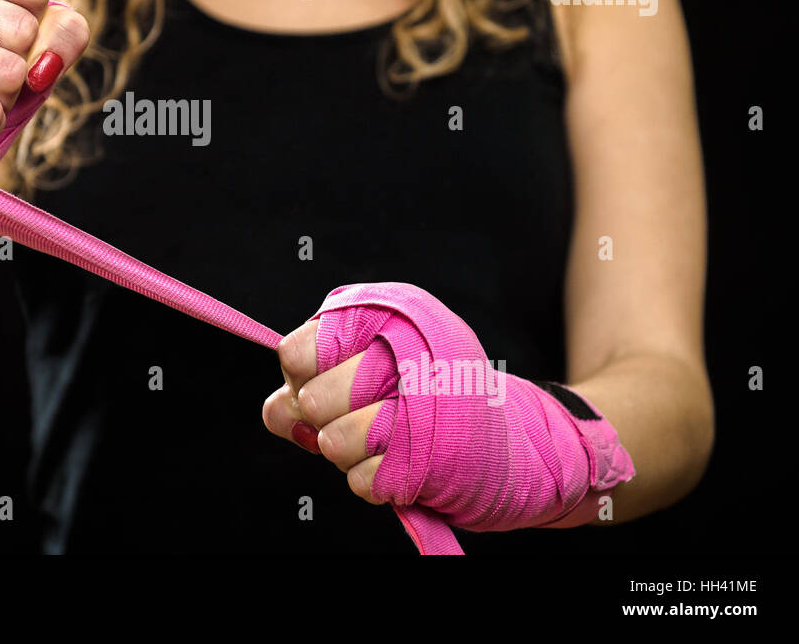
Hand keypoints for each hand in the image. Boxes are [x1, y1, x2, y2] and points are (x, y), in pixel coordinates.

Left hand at [263, 283, 633, 548]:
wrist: (521, 442)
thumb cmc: (436, 400)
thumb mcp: (376, 369)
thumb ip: (316, 380)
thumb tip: (277, 410)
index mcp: (388, 316)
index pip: (298, 350)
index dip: (300, 376)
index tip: (320, 381)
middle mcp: (408, 352)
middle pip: (312, 400)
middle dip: (322, 421)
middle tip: (353, 417)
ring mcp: (423, 406)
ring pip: (333, 445)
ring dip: (349, 455)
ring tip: (380, 442)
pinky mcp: (433, 458)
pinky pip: (362, 482)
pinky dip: (375, 482)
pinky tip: (401, 464)